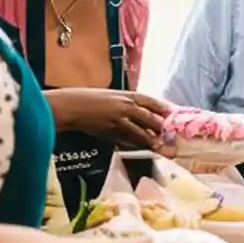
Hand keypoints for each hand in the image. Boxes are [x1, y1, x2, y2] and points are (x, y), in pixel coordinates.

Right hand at [48, 88, 172, 147]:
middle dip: (160, 126)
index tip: (172, 113)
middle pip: (149, 117)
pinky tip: (141, 147)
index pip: (150, 101)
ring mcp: (118, 119)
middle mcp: (125, 106)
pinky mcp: (111, 131)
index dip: (162, 107)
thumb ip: (125, 103)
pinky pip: (127, 140)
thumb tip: (141, 112)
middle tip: (168, 133)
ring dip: (150, 138)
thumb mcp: (110, 96)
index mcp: (125, 95)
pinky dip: (135, 144)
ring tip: (158, 144)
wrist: (71, 106)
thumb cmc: (88, 99)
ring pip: (140, 131)